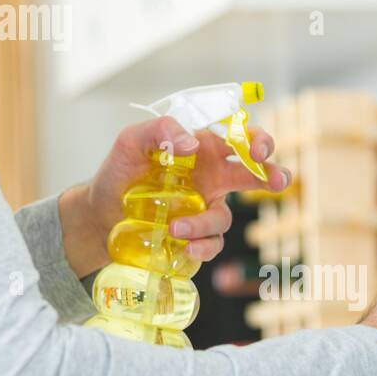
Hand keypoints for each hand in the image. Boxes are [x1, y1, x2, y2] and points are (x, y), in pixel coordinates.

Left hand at [58, 114, 291, 278]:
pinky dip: (203, 245)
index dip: (257, 141)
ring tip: (176, 227)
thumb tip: (191, 144)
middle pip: (254, 174)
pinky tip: (185, 245)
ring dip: (205, 223)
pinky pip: (212, 243)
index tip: (258, 150)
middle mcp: (211, 177)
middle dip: (272, 175)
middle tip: (277, 181)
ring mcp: (204, 208)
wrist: (99, 212)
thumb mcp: (131, 141)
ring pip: (223, 217)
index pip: (239, 138)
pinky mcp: (195, 235)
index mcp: (201, 149)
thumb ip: (160, 130)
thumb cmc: (119, 171)